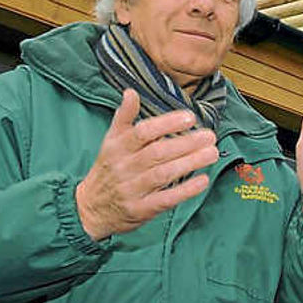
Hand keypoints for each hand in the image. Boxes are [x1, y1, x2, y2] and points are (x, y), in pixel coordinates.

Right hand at [75, 89, 217, 240]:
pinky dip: (185, 190)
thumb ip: (123, 117)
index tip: (189, 117)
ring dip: (190, 163)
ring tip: (212, 153)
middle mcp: (124, 167)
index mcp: (118, 147)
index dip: (167, 124)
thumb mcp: (110, 141)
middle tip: (210, 136)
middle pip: (157, 153)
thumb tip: (131, 92)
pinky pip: (165, 199)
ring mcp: (132, 189)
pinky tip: (203, 180)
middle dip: (186, 143)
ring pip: (163, 174)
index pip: (143, 132)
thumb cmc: (108, 169)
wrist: (90, 208)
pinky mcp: (141, 209)